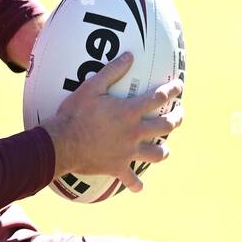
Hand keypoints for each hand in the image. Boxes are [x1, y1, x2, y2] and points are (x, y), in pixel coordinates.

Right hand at [41, 51, 183, 192]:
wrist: (62, 143)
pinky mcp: (117, 167)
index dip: (172, 90)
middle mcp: (135, 132)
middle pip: (166, 126)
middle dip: (177, 118)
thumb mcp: (91, 87)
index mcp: (130, 112)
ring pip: (157, 154)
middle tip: (179, 114)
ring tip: (164, 148)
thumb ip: (112, 71)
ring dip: (163, 150)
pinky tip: (138, 185)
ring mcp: (128, 152)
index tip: (178, 86)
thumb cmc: (74, 114)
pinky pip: (131, 180)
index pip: (159, 98)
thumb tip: (129, 55)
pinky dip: (136, 183)